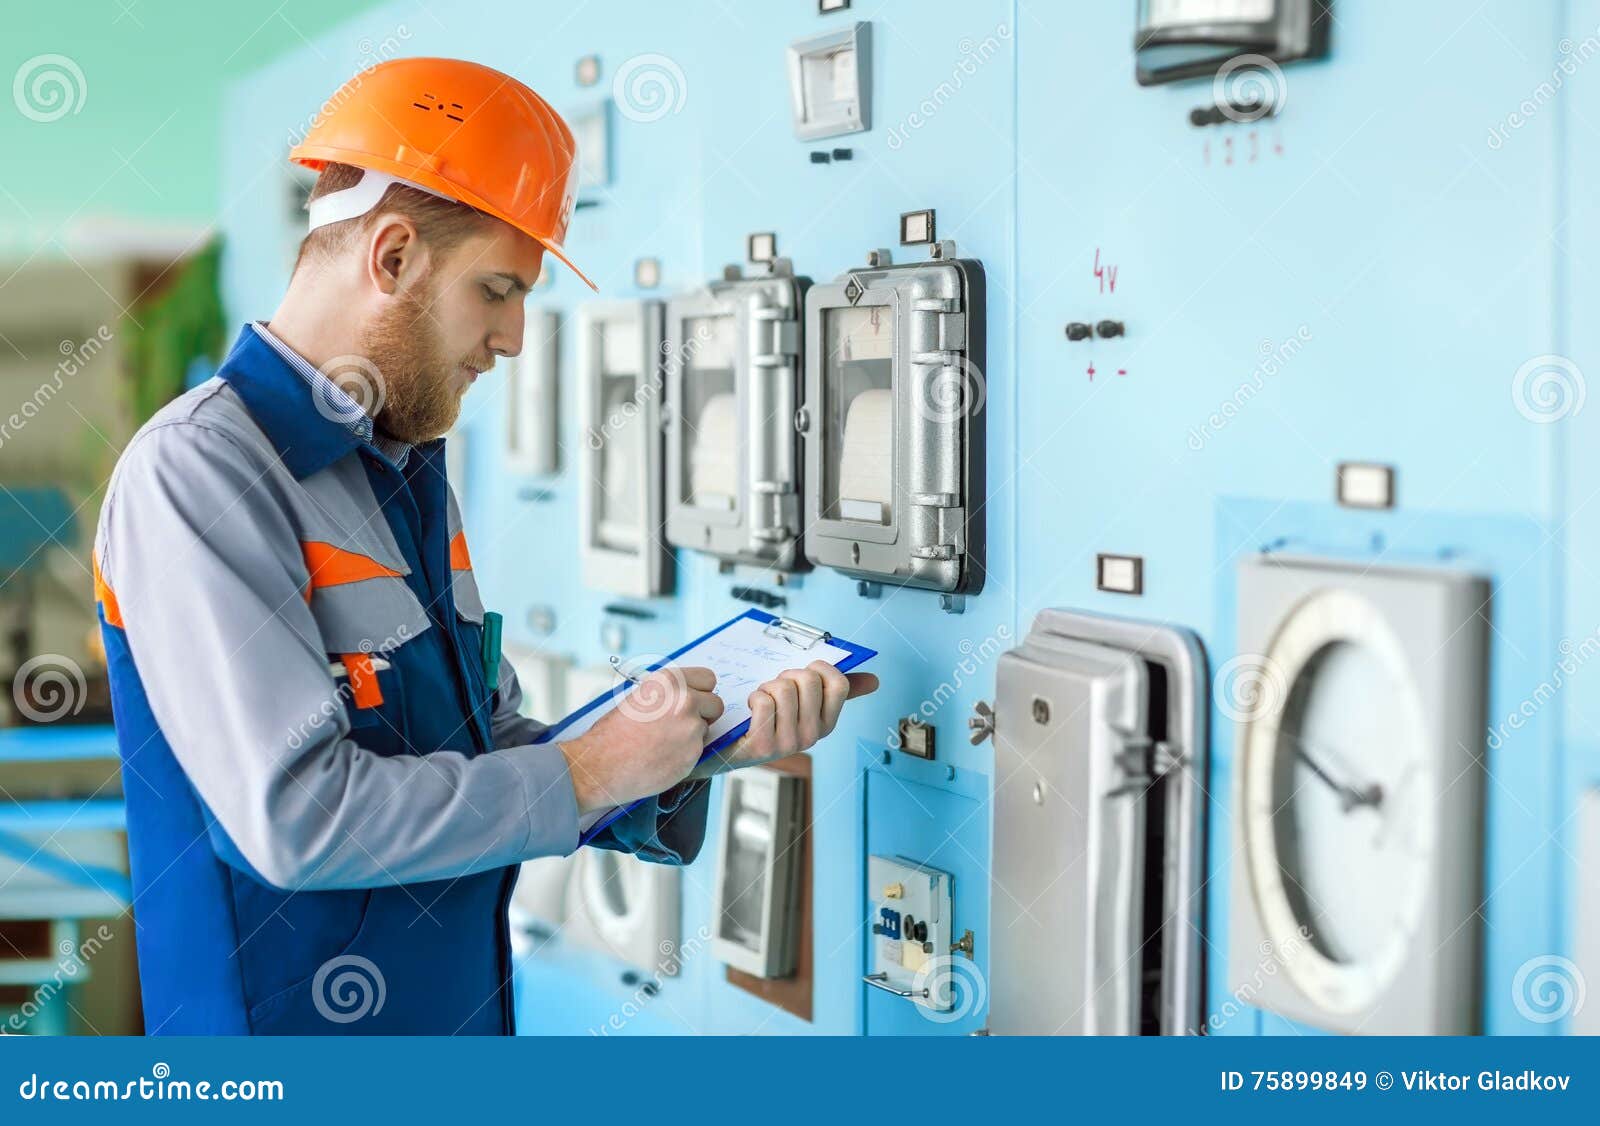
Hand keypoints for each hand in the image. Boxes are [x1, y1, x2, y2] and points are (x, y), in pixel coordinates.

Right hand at [558, 666, 724, 814]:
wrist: (601, 765)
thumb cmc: (612, 734)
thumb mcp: (639, 698)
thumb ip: (667, 695)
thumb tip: (687, 695)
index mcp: (668, 681)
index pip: (707, 678)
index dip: (701, 691)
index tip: (696, 699)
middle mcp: (683, 699)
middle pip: (716, 703)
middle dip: (704, 714)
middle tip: (683, 724)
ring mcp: (691, 726)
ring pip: (707, 729)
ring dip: (693, 736)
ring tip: (664, 743)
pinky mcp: (693, 752)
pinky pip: (699, 750)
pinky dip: (686, 755)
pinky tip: (664, 757)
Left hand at [688, 660, 878, 779]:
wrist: (728, 746)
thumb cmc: (768, 718)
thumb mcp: (805, 704)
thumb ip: (838, 690)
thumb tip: (874, 681)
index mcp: (826, 722)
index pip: (838, 683)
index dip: (819, 668)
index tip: (802, 674)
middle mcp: (812, 736)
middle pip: (808, 680)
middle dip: (787, 675)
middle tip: (776, 689)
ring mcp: (789, 743)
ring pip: (783, 689)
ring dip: (766, 687)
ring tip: (762, 701)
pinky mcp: (763, 746)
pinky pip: (764, 702)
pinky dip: (753, 698)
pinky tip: (750, 711)